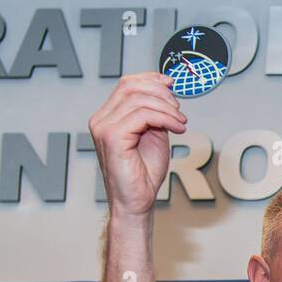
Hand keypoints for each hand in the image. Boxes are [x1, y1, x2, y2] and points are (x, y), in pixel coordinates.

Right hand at [87, 72, 187, 218]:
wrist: (137, 202)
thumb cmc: (143, 175)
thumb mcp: (153, 135)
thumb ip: (155, 113)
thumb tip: (166, 92)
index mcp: (107, 117)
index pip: (126, 84)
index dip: (151, 79)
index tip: (172, 84)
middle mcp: (101, 120)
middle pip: (131, 86)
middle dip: (161, 92)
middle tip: (179, 108)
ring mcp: (104, 128)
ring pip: (139, 99)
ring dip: (167, 108)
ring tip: (180, 122)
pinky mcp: (112, 137)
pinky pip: (143, 115)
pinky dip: (165, 118)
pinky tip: (177, 128)